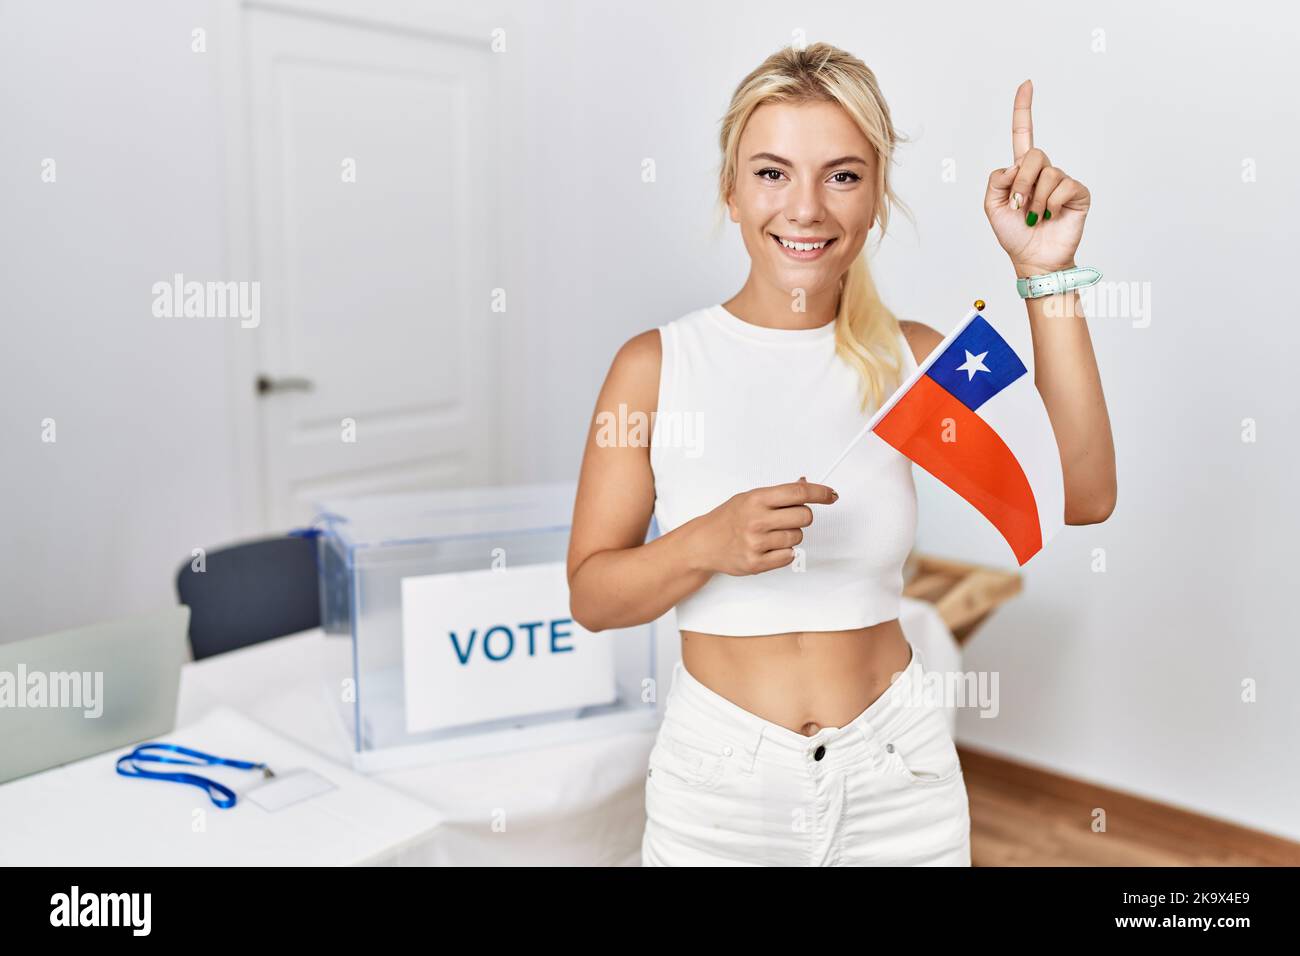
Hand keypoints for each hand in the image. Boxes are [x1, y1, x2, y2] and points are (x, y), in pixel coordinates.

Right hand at [686, 477, 836, 575]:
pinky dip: (784, 552)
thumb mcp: (749, 498)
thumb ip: (778, 493)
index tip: (831, 495)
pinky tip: (769, 547)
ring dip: (790, 536)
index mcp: (756, 499)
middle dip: (802, 517)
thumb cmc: (727, 519)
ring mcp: (756, 543)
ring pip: (797, 538)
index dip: (820, 493)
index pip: (798, 493)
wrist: (703, 543)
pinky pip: (788, 557)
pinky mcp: (756, 563)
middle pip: (805, 517)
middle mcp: (756, 520)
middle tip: (788, 518)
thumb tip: (806, 484)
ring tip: (771, 534)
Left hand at [984, 79, 1090, 277]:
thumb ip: (996, 180)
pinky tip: (1050, 216)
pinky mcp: (1078, 192)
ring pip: (1048, 173)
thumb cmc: (1014, 235)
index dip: (1023, 110)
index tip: (1026, 84)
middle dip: (1021, 182)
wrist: (1033, 259)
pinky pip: (1063, 187)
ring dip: (1034, 199)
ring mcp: (1062, 181)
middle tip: (1017, 205)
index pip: (1023, 134)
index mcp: (1021, 171)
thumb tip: (1014, 165)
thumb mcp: (992, 206)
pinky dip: (1050, 204)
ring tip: (1034, 216)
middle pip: (1034, 155)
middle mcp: (1043, 172)